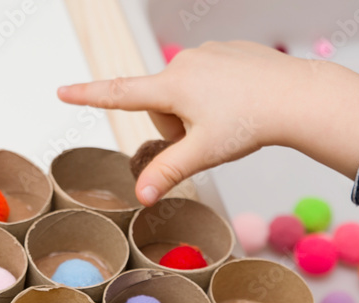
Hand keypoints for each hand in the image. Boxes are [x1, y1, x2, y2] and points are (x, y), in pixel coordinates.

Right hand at [58, 40, 358, 204]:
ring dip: (197, 112)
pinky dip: (218, 96)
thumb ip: (167, 172)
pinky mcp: (228, 50)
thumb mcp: (203, 154)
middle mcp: (183, 63)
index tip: (63, 90)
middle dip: (176, 126)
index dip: (87, 95)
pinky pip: (209, 79)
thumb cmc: (250, 121)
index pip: (119, 93)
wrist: (295, 96)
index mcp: (171, 86)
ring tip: (228, 120)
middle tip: (207, 138)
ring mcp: (207, 53)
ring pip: (186, 93)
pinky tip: (240, 103)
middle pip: (161, 106)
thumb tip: (141, 197)